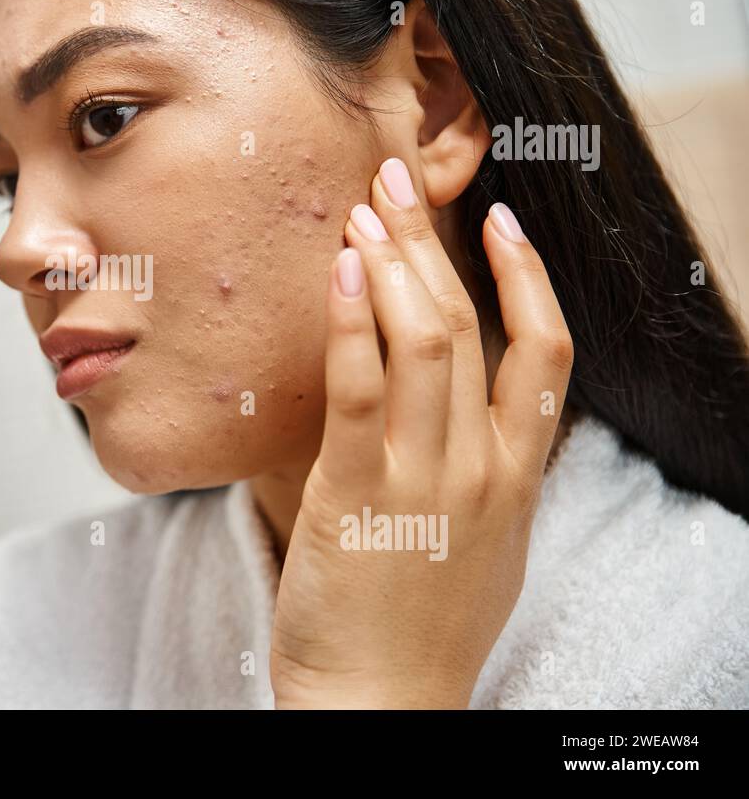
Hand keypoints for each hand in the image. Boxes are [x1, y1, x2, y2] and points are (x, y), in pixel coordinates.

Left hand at [269, 157, 573, 708]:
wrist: (382, 706)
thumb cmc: (420, 625)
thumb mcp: (482, 543)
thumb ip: (485, 475)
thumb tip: (467, 417)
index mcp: (516, 477)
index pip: (545, 354)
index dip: (527, 277)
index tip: (498, 221)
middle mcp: (482, 468)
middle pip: (472, 326)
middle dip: (434, 242)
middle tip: (398, 181)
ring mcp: (425, 479)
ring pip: (427, 342)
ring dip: (395, 262)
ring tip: (364, 208)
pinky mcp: (358, 494)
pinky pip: (359, 388)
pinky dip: (355, 321)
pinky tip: (342, 271)